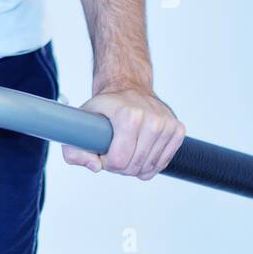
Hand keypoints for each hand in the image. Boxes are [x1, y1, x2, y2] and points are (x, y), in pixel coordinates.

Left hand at [62, 87, 185, 180]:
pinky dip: (149, 164)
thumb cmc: (107, 106)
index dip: (107, 163)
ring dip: (135, 166)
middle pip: (135, 166)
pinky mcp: (177, 130)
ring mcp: (167, 124)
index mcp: (130, 115)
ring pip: (149, 167)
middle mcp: (152, 119)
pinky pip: (162, 163)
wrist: (128, 86)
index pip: (119, 160)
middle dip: (120, 166)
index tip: (103, 153)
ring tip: (126, 149)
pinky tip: (140, 151)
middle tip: (113, 151)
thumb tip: (95, 166)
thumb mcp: (82, 121)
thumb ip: (75, 150)